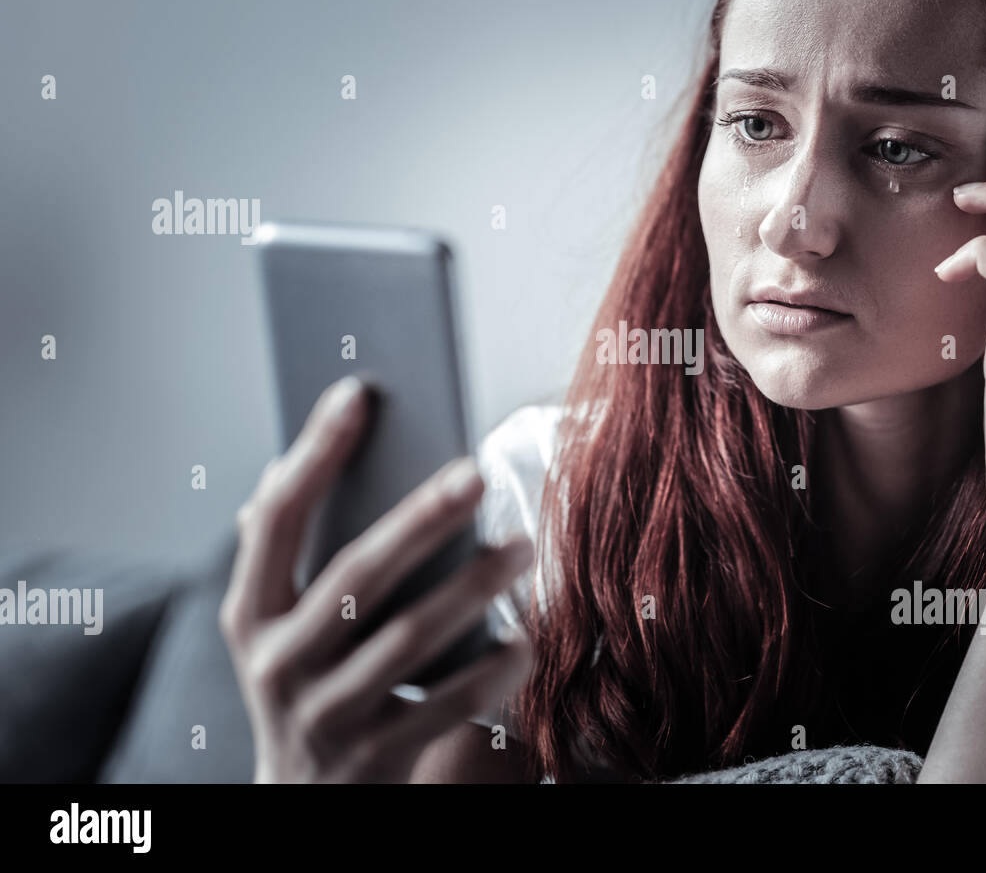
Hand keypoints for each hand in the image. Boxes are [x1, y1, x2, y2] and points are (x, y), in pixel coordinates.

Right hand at [219, 375, 534, 781]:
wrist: (306, 802)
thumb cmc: (310, 680)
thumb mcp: (280, 624)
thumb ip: (291, 553)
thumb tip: (294, 458)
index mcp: (250, 614)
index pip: (276, 520)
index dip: (314, 454)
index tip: (358, 392)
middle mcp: (278, 664)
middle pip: (356, 578)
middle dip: (418, 520)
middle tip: (476, 473)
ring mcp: (325, 716)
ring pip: (408, 641)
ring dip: (471, 588)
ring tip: (524, 544)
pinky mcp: (377, 757)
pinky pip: (444, 707)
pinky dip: (489, 673)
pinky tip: (526, 639)